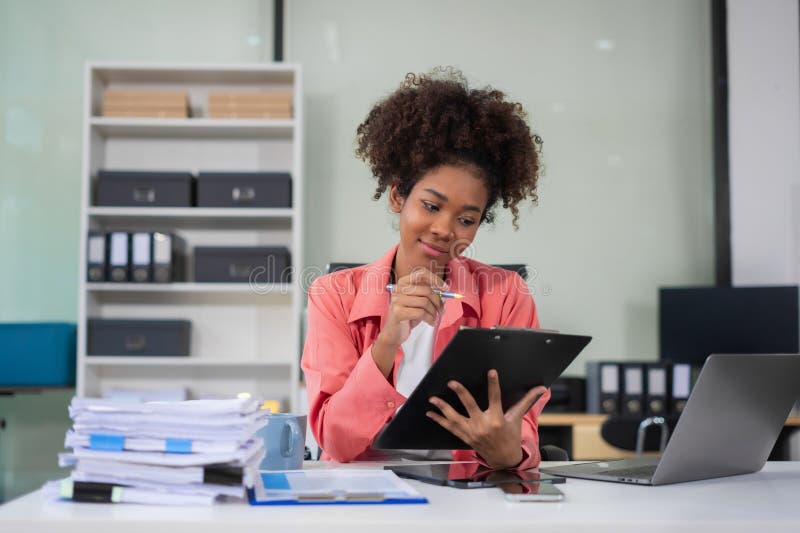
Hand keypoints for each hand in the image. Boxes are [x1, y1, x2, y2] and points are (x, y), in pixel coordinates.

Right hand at [372, 268, 446, 376]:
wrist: (394, 333)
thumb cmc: (408, 316)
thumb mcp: (418, 302)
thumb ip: (429, 295)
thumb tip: (445, 292)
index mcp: (403, 283)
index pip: (422, 274)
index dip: (436, 280)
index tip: (446, 289)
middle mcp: (398, 289)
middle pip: (426, 290)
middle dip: (438, 302)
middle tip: (442, 310)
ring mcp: (397, 300)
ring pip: (425, 302)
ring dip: (434, 312)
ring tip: (434, 318)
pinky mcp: (398, 312)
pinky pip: (421, 313)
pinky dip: (430, 319)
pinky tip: (430, 322)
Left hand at [426, 369, 546, 469]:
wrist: (504, 460)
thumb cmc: (511, 437)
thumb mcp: (517, 418)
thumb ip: (526, 401)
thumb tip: (541, 389)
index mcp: (497, 419)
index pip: (496, 397)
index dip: (494, 384)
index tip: (491, 372)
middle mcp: (483, 425)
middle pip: (470, 406)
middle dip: (460, 394)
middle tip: (452, 383)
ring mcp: (472, 432)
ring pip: (455, 418)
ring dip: (443, 408)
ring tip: (433, 399)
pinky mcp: (465, 437)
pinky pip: (450, 428)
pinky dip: (439, 420)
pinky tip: (430, 413)